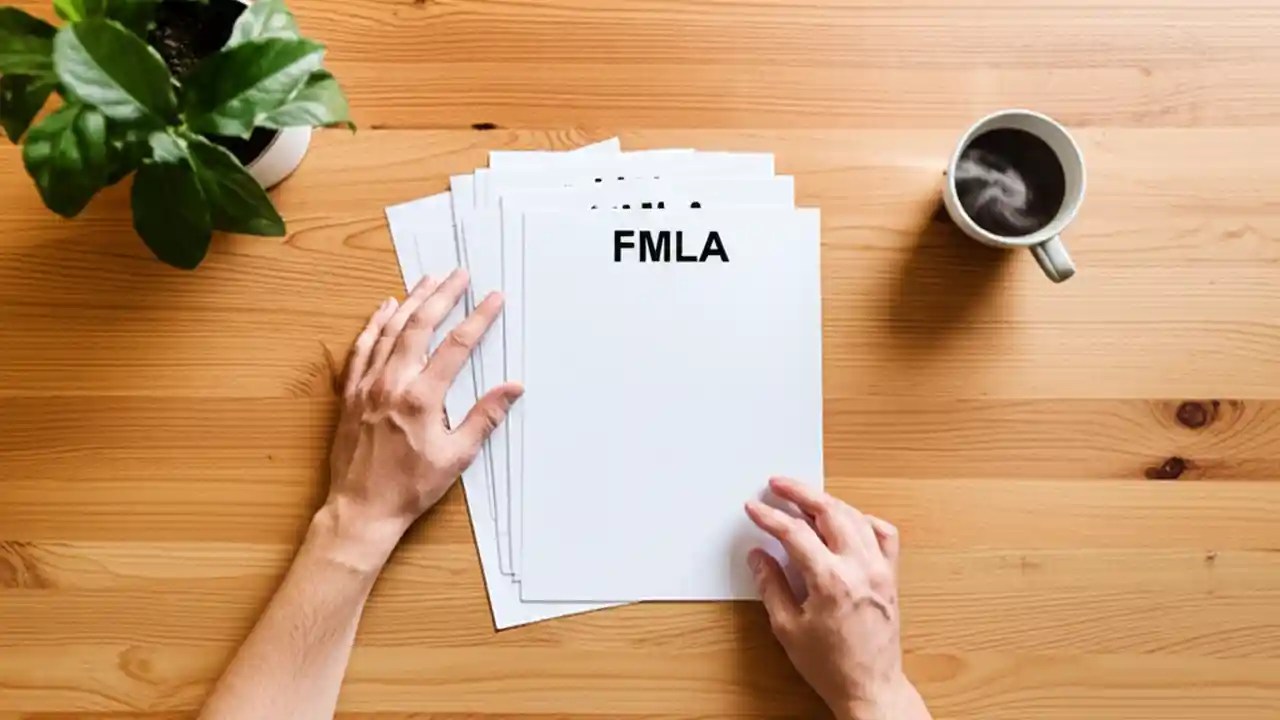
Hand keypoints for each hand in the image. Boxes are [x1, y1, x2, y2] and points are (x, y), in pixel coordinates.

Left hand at [322, 270, 521, 562]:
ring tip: (429, 280)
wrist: (361, 509)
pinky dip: (374, 324)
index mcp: (422, 398)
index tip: (493, 299)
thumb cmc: (411, 487)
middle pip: (420, 325)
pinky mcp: (350, 393)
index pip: (456, 346)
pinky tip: (385, 308)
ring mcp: (367, 385)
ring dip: (411, 301)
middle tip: (460, 274)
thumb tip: (513, 387)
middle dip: (443, 296)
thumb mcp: (457, 456)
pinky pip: (362, 347)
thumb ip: (485, 417)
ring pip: (390, 329)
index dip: (478, 318)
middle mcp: (392, 383)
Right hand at [745, 478, 930, 719]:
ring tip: (806, 498)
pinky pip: (883, 534)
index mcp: (830, 581)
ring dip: (828, 502)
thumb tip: (759, 556)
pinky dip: (863, 520)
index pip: (795, 533)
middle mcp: (858, 568)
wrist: (870, 687)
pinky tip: (847, 521)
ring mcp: (879, 570)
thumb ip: (772, 585)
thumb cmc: (830, 665)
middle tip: (779, 485)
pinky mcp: (891, 576)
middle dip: (800, 493)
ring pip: (855, 516)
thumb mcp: (787, 627)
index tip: (754, 508)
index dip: (770, 516)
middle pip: (828, 511)